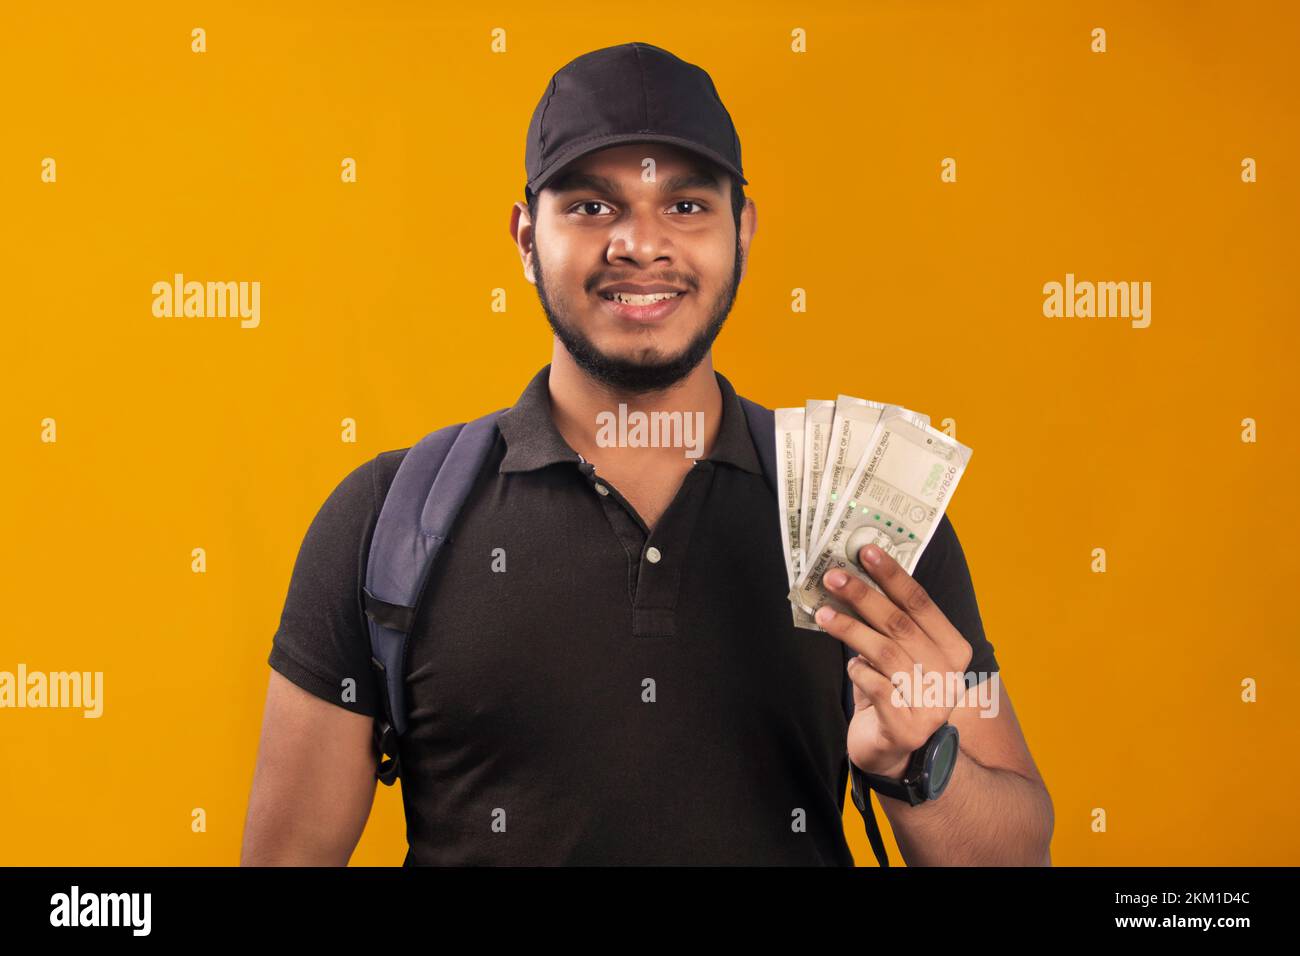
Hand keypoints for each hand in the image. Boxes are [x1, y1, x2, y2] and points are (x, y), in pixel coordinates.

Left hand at [816, 543, 973, 779]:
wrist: (896, 753)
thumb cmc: (894, 692)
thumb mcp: (899, 653)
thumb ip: (889, 621)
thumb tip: (856, 574)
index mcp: (953, 649)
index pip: (921, 602)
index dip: (893, 575)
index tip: (865, 550)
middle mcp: (948, 675)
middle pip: (900, 624)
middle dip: (863, 595)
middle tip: (832, 576)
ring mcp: (930, 703)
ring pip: (885, 652)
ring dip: (850, 629)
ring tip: (823, 614)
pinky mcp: (906, 727)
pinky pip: (876, 686)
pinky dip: (859, 671)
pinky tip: (850, 666)